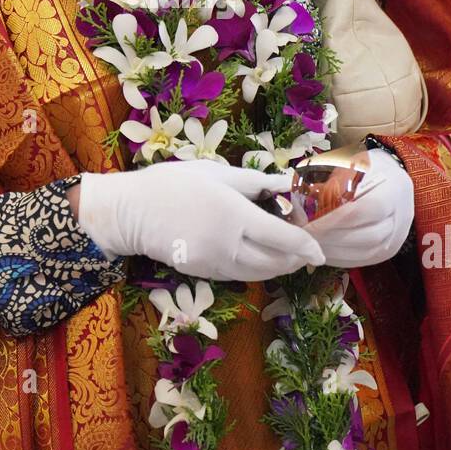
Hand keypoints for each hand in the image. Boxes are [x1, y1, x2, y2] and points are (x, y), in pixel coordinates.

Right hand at [77, 160, 326, 282]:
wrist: (131, 212)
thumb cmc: (174, 184)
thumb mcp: (217, 174)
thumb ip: (257, 182)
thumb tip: (290, 182)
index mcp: (234, 214)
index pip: (282, 239)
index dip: (306, 246)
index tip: (320, 250)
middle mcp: (228, 245)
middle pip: (275, 263)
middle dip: (296, 258)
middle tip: (305, 246)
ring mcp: (215, 263)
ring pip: (259, 274)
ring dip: (278, 267)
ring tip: (287, 252)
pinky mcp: (204, 274)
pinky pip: (239, 275)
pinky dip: (255, 268)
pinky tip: (258, 254)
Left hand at [296, 149, 413, 267]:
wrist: (393, 183)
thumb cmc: (367, 171)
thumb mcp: (351, 167)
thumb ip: (334, 183)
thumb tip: (306, 201)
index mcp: (391, 191)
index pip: (362, 210)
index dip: (333, 219)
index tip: (309, 222)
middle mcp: (399, 218)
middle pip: (366, 236)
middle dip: (331, 237)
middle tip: (306, 235)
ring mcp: (395, 238)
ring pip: (364, 252)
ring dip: (333, 250)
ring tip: (311, 243)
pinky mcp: (386, 252)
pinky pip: (362, 260)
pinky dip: (339, 258)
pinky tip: (321, 250)